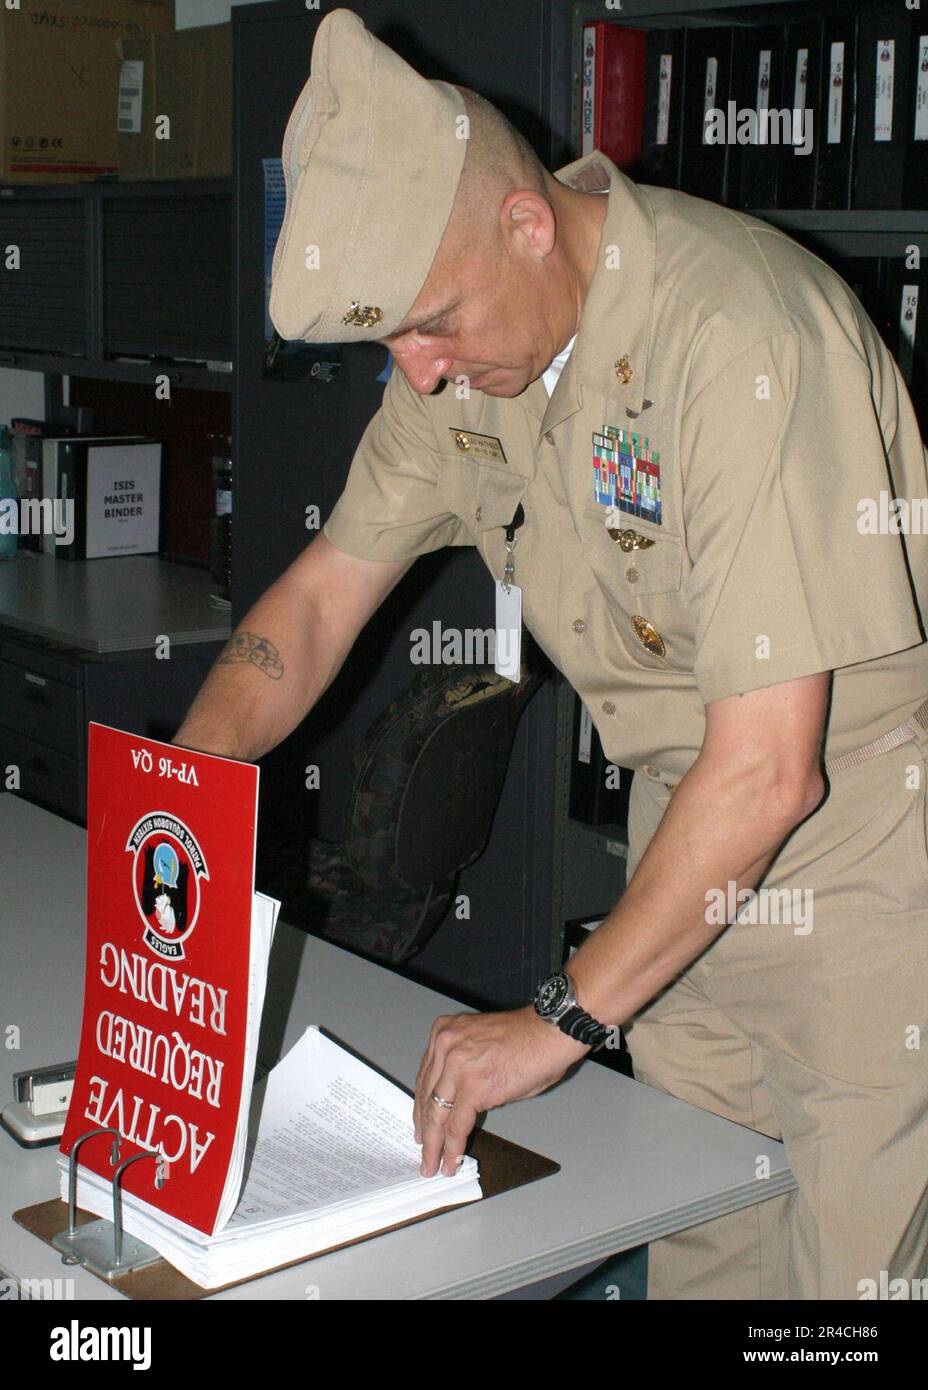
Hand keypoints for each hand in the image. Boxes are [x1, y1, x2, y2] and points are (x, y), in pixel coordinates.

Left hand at [412, 1005, 589, 1176]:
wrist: (550, 1031)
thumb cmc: (527, 1037)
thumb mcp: (481, 1044)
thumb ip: (464, 1070)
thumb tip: (463, 1103)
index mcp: (444, 1033)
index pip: (425, 1077)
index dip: (422, 1105)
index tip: (421, 1123)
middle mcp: (445, 1046)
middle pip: (426, 1096)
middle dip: (425, 1128)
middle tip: (424, 1149)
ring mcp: (456, 1067)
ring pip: (437, 1115)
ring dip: (434, 1145)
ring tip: (432, 1164)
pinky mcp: (473, 1087)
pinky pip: (457, 1125)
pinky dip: (452, 1147)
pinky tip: (451, 1161)